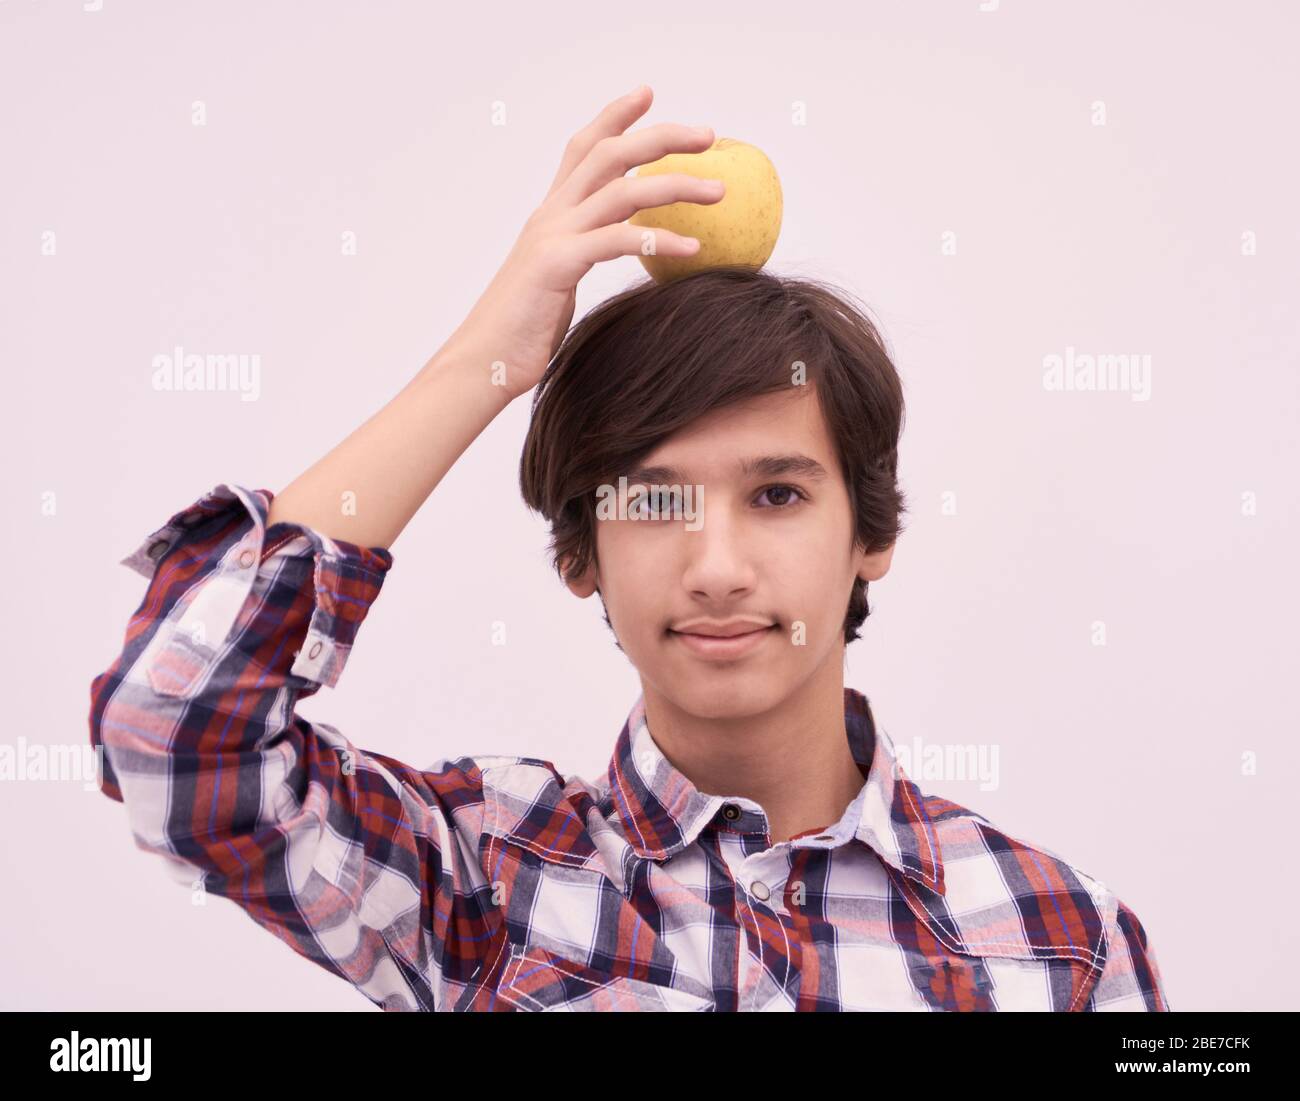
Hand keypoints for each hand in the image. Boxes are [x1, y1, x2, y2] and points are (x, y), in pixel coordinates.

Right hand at [442, 84, 724, 403]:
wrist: (482, 360)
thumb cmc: (522, 332)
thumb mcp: (558, 281)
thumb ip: (585, 254)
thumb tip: (625, 250)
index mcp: (550, 214)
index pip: (583, 148)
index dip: (614, 117)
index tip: (648, 94)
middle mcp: (551, 214)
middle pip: (610, 154)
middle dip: (661, 136)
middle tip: (709, 134)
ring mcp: (552, 236)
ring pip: (623, 191)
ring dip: (677, 186)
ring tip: (720, 192)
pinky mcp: (557, 264)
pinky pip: (620, 241)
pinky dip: (661, 239)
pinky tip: (694, 248)